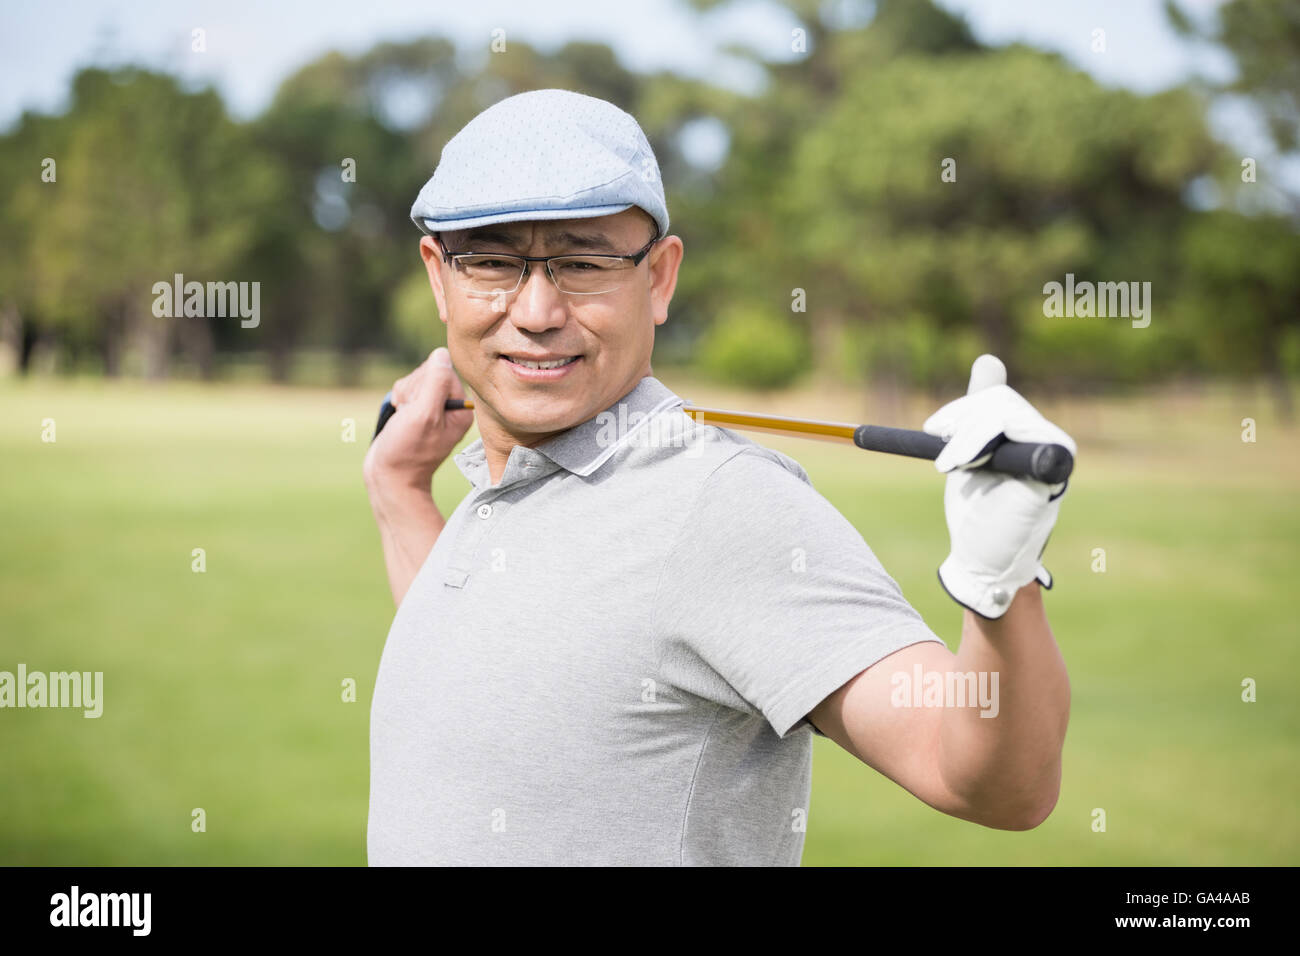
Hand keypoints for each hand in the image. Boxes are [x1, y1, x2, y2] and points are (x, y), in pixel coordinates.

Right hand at [363, 347, 474, 492]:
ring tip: (402, 418)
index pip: (443, 371)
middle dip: (411, 390)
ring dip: (403, 394)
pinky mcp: (418, 409)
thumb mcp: (424, 415)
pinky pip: (406, 388)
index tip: (418, 409)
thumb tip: (442, 353)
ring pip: (415, 379)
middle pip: (428, 373)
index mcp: (461, 407)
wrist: (390, 477)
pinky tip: (398, 415)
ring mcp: (433, 407)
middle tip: (408, 415)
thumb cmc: (407, 451)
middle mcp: (450, 406)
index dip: (423, 385)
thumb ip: (435, 382)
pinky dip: (398, 398)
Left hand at [922, 354, 1075, 619]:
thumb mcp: (969, 451)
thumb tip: (989, 359)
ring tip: (950, 468)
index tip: (933, 431)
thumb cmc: (976, 509)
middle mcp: (1048, 440)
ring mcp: (1053, 455)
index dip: (961, 410)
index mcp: (1029, 434)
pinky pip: (1021, 433)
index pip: (996, 397)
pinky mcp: (1050, 473)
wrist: (979, 558)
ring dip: (966, 438)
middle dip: (960, 423)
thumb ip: (979, 412)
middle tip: (940, 458)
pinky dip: (982, 443)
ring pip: (1005, 412)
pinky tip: (967, 468)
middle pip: (1000, 400)